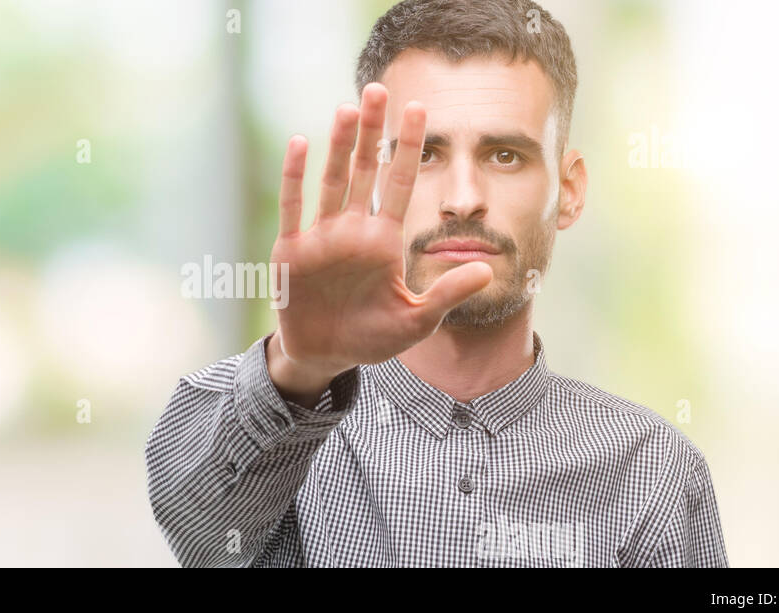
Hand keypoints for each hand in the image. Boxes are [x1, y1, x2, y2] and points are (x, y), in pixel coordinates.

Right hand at [266, 83, 492, 404]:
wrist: (325, 357)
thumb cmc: (371, 338)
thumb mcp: (417, 320)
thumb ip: (448, 294)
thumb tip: (486, 268)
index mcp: (384, 241)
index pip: (400, 184)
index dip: (409, 149)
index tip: (421, 110)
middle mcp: (353, 231)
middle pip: (364, 170)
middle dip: (373, 131)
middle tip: (378, 89)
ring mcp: (322, 238)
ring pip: (332, 181)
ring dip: (338, 145)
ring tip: (347, 108)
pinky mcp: (292, 251)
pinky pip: (293, 207)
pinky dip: (295, 177)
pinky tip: (299, 143)